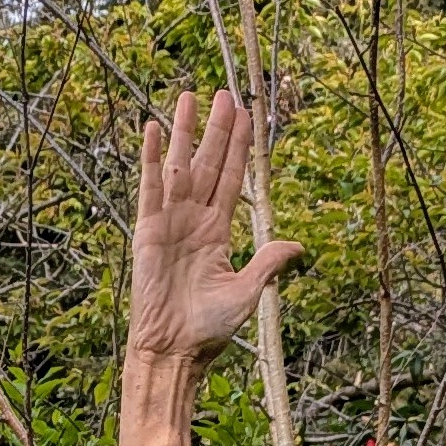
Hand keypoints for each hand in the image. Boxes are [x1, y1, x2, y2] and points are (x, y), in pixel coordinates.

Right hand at [125, 90, 304, 373]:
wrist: (173, 351)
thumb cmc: (208, 330)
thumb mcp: (246, 292)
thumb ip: (268, 263)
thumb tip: (298, 246)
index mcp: (217, 232)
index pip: (232, 179)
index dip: (239, 148)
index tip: (246, 116)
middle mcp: (194, 220)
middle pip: (209, 163)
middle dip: (217, 129)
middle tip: (224, 93)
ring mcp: (170, 222)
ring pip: (181, 166)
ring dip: (185, 131)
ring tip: (190, 96)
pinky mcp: (147, 230)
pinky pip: (150, 187)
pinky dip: (152, 158)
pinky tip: (154, 129)